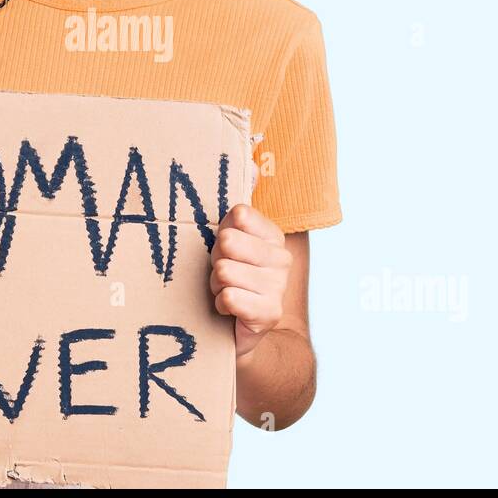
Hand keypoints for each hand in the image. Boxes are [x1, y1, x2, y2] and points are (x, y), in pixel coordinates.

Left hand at [209, 203, 290, 358]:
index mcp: (273, 236)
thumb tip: (254, 165)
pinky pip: (230, 297)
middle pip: (228, 242)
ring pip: (226, 272)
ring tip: (224, 291)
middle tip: (221, 273)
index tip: (224, 248)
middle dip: (215, 261)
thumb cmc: (230, 279)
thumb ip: (239, 204)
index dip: (220, 233)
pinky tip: (228, 309)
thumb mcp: (229, 238)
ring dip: (216, 285)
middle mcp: (282, 259)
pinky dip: (220, 305)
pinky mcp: (270, 313)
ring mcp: (279, 287)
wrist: (236, 332)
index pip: (238, 217)